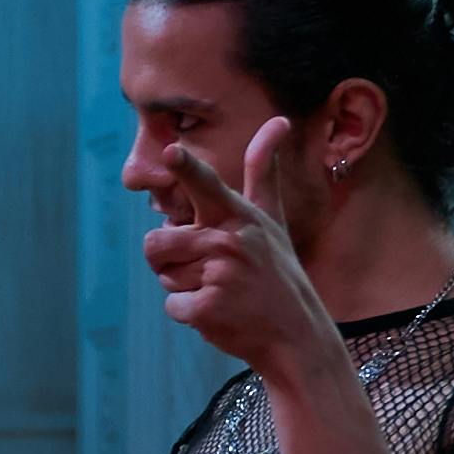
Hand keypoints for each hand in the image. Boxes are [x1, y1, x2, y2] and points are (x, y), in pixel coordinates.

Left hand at [143, 122, 350, 383]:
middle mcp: (229, 241)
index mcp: (238, 217)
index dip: (186, 168)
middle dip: (166, 258)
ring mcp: (220, 275)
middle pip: (157, 241)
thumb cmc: (277, 270)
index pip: (206, 186)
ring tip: (220, 289)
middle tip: (209, 268)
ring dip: (182, 286)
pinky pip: (173, 306)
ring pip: (163, 275)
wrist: (296, 333)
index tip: (172, 152)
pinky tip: (222, 313)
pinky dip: (190, 314)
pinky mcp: (209, 308)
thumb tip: (279, 120)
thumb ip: (262, 171)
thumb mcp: (271, 218)